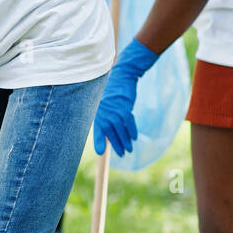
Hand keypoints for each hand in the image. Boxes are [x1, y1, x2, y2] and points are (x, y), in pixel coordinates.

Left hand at [93, 39, 159, 155]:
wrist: (121, 78)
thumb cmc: (112, 94)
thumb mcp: (105, 105)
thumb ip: (105, 118)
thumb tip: (108, 135)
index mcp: (98, 113)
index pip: (97, 130)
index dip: (99, 141)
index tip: (100, 152)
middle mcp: (105, 113)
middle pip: (111, 133)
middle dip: (116, 145)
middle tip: (121, 154)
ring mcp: (115, 111)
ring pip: (120, 131)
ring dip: (125, 141)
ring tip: (128, 149)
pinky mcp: (125, 108)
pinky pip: (129, 123)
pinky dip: (132, 131)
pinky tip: (134, 137)